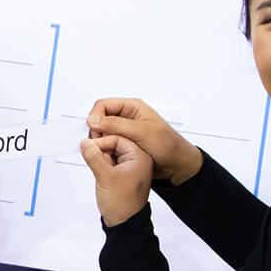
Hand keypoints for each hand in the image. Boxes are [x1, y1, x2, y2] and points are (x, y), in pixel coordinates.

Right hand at [80, 135, 152, 226]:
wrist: (125, 224)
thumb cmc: (123, 204)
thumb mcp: (106, 177)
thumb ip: (94, 157)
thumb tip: (85, 143)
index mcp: (140, 157)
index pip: (118, 138)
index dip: (102, 142)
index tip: (89, 147)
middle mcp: (137, 160)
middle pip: (115, 143)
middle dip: (100, 147)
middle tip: (88, 151)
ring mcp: (130, 168)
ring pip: (111, 152)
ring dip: (100, 155)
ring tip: (93, 162)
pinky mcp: (122, 174)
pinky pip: (110, 161)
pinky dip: (102, 162)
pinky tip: (96, 168)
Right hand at [86, 97, 202, 185]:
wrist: (177, 164)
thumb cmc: (168, 145)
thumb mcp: (141, 132)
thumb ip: (116, 124)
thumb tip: (93, 120)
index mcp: (132, 107)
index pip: (103, 105)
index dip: (96, 117)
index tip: (95, 131)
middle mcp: (127, 117)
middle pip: (100, 118)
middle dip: (97, 130)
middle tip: (100, 143)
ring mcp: (125, 131)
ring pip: (102, 132)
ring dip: (101, 140)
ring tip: (106, 150)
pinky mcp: (124, 143)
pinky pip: (107, 143)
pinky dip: (105, 148)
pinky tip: (110, 155)